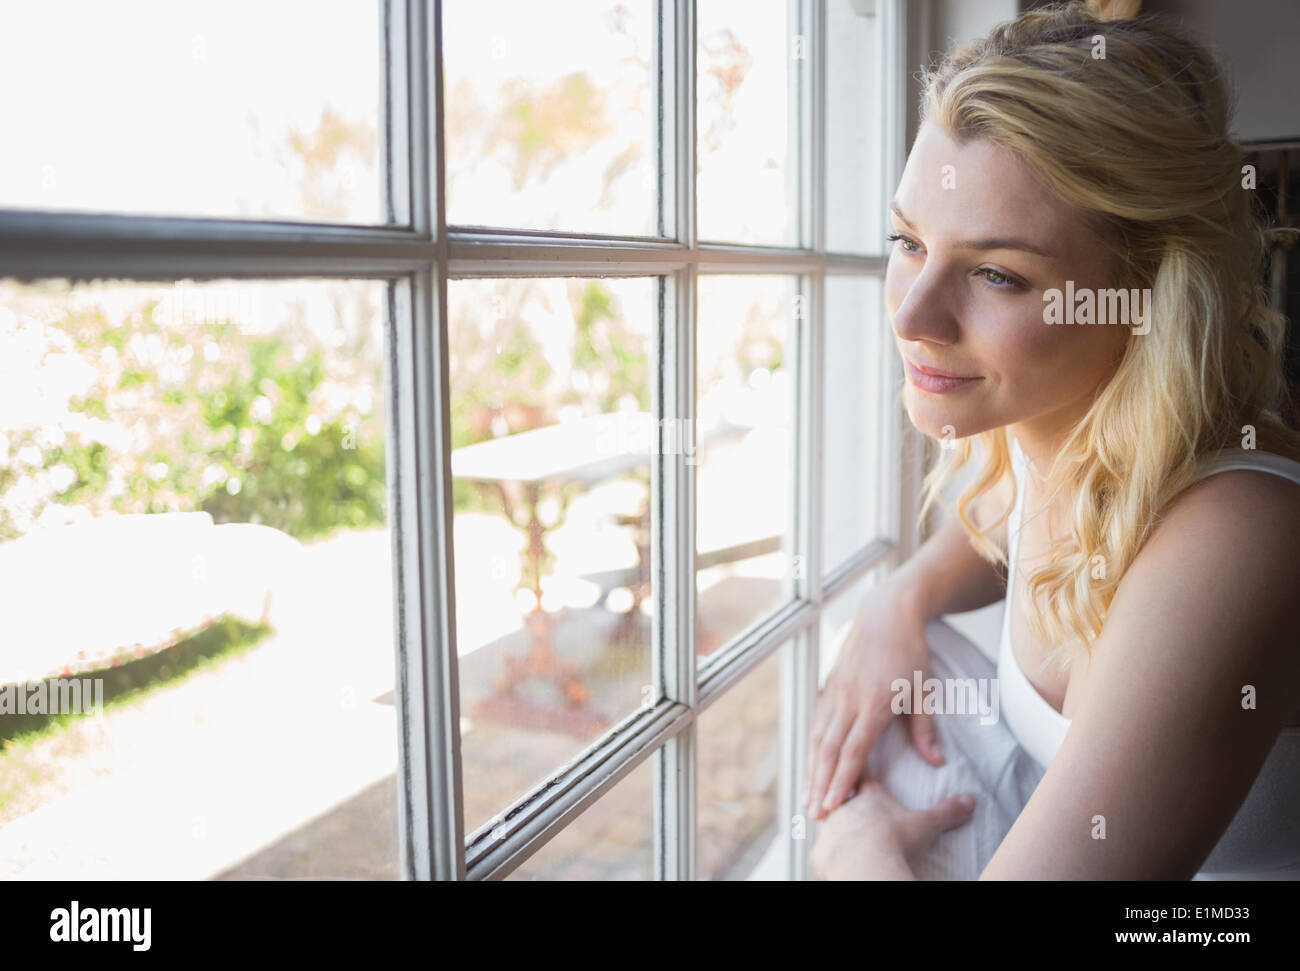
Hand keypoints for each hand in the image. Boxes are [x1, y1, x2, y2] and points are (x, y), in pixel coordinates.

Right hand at [805, 582, 943, 820]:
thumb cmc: (910, 651)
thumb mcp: (925, 688)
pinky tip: (811, 764)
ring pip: (817, 736)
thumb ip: (925, 728)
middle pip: (829, 749)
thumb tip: (936, 762)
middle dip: (820, 784)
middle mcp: (849, 699)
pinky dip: (812, 746)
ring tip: (809, 797)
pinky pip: (816, 721)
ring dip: (812, 769)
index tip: (835, 806)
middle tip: (815, 814)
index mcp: (875, 702)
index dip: (842, 780)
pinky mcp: (829, 685)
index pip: (854, 750)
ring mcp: (836, 691)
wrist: (886, 613)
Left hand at [809, 779, 975, 879]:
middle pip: (837, 790)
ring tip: (824, 816)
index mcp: (869, 795)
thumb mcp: (925, 825)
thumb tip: (971, 800)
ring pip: (824, 817)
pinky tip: (824, 853)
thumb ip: (946, 810)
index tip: (857, 754)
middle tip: (832, 783)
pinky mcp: (820, 853)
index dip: (860, 765)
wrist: (865, 864)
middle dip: (835, 786)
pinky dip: (823, 851)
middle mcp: (845, 806)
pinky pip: (820, 850)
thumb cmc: (894, 839)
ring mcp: (830, 829)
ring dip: (826, 817)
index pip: (863, 771)